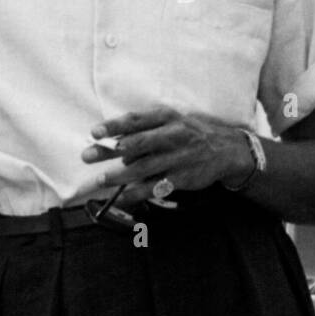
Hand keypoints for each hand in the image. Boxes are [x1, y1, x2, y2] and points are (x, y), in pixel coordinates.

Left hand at [81, 107, 253, 205]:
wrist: (226, 150)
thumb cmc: (191, 134)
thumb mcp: (172, 123)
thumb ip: (146, 131)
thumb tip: (116, 145)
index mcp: (167, 118)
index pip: (137, 120)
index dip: (115, 126)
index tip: (95, 132)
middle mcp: (173, 136)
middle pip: (137, 143)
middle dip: (110, 150)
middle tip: (88, 155)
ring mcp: (178, 158)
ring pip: (144, 167)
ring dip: (119, 175)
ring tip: (100, 179)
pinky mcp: (183, 178)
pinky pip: (155, 187)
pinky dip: (137, 193)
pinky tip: (122, 197)